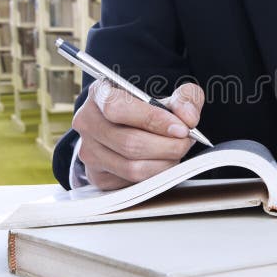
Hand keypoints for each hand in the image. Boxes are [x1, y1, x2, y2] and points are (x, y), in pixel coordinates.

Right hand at [72, 80, 203, 189]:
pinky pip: (131, 183)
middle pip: (128, 142)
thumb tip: (188, 117)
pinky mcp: (97, 176)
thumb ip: (185, 99)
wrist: (129, 127)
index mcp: (100, 94)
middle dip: (167, 146)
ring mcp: (89, 152)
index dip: (153, 120)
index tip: (181, 128)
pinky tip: (164, 163)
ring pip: (131, 167)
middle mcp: (87, 122)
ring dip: (164, 163)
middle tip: (186, 143)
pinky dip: (155, 176)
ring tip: (178, 152)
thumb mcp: (169, 95)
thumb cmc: (149, 109)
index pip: (118, 108)